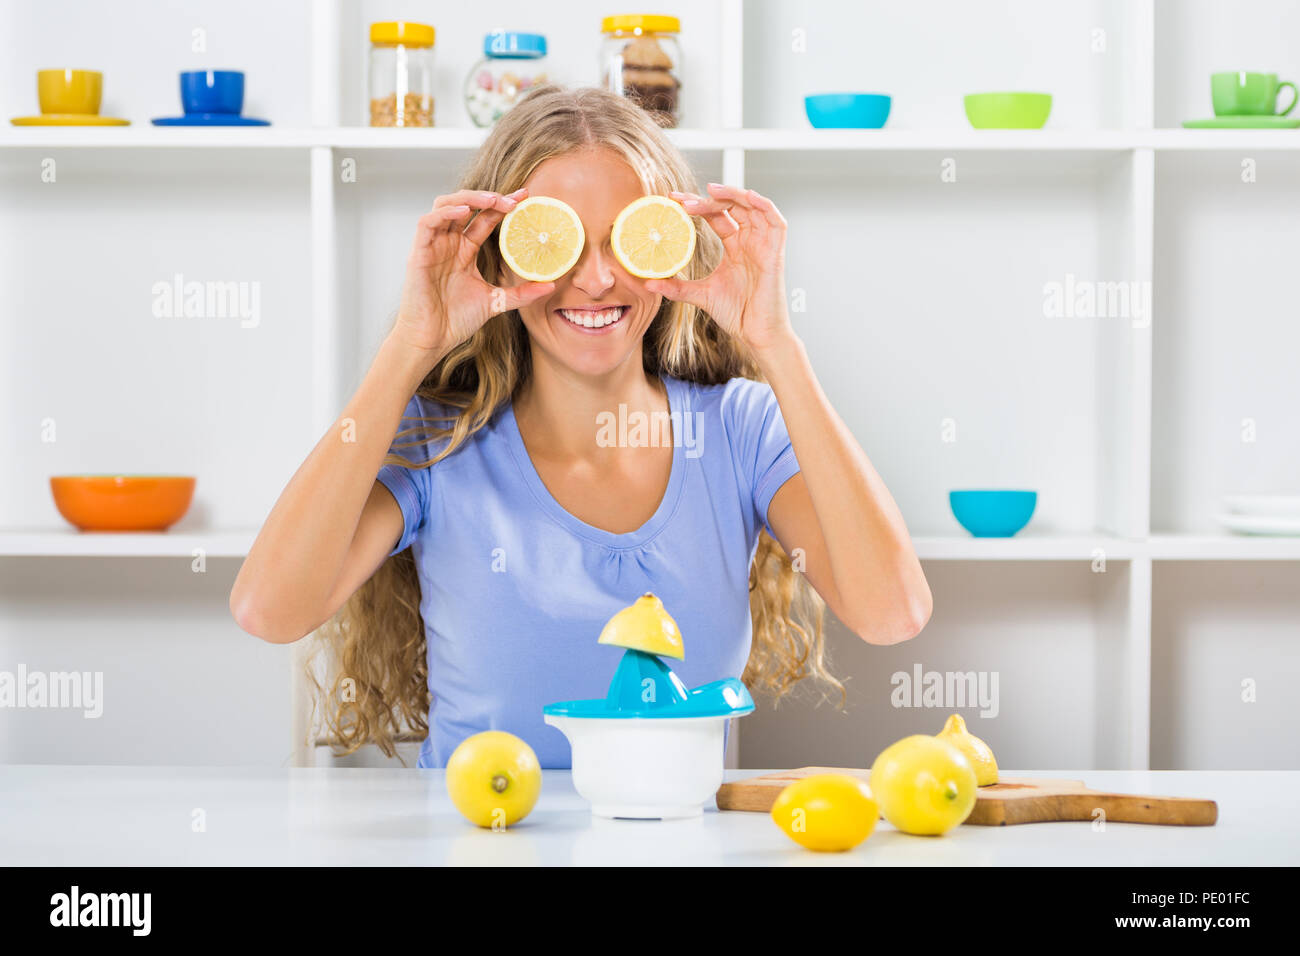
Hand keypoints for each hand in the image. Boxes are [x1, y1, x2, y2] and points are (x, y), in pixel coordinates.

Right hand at [391, 187, 554, 356]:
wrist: (432, 339)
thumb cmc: (456, 320)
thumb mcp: (496, 302)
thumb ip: (522, 293)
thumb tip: (552, 285)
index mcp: (465, 250)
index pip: (485, 219)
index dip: (503, 206)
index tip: (526, 197)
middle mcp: (449, 243)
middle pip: (467, 205)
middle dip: (490, 197)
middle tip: (514, 199)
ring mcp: (433, 245)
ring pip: (446, 205)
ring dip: (469, 198)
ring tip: (493, 201)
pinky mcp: (419, 252)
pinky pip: (428, 222)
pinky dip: (445, 213)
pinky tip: (464, 212)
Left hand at [643, 183, 795, 353]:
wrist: (757, 335)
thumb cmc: (737, 315)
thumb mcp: (700, 295)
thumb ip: (677, 287)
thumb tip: (648, 283)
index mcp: (734, 247)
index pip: (716, 216)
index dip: (697, 204)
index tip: (674, 200)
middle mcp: (749, 241)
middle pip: (733, 207)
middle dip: (709, 198)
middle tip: (683, 199)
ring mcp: (763, 246)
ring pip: (754, 207)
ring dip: (734, 194)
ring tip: (710, 191)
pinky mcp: (775, 254)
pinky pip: (776, 222)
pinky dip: (765, 205)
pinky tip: (748, 197)